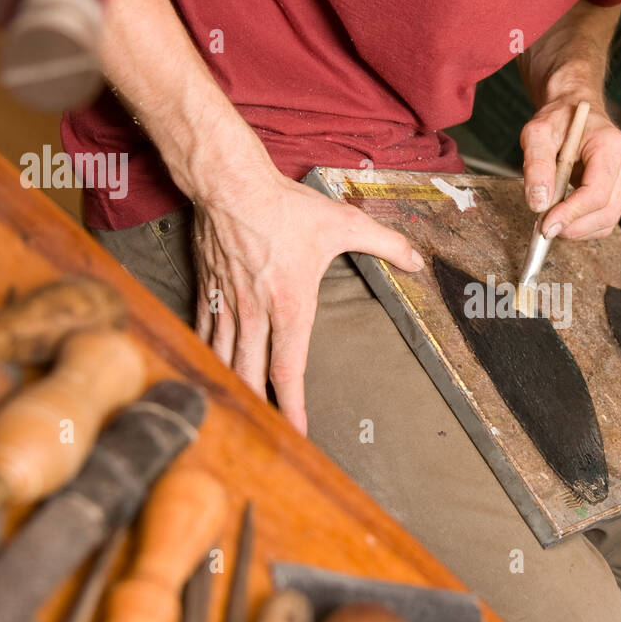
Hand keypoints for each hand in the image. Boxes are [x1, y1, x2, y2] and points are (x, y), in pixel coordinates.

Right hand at [192, 164, 423, 433]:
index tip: (296, 433)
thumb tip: (417, 259)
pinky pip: (203, 334)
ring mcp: (228, 305)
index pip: (289, 370)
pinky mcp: (208, 291)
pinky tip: (209, 372)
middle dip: (259, 410)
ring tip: (238, 415)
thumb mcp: (344, 223)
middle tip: (266, 436)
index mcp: (290, 306)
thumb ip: (385, 244)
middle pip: (252, 376)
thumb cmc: (285, 207)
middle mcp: (255, 314)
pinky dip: (206, 358)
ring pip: (224, 361)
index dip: (292, 406)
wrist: (230, 184)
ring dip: (231, 390)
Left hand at [519, 98, 620, 239]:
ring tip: (551, 219)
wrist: (575, 111)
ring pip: (607, 221)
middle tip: (543, 227)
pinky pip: (606, 221)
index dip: (571, 214)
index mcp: (610, 145)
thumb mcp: (537, 133)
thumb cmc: (559, 120)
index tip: (545, 225)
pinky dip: (583, 227)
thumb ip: (536, 165)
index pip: (597, 193)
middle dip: (573, 226)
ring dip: (577, 229)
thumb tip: (539, 204)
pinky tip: (565, 217)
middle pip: (605, 212)